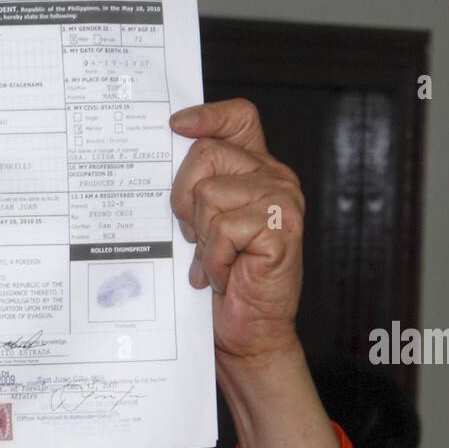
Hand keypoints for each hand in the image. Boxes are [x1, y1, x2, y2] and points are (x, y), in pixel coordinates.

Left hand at [170, 98, 304, 365]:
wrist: (246, 332)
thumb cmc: (224, 283)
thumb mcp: (202, 227)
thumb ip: (197, 191)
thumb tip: (165, 163)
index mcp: (257, 171)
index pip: (239, 118)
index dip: (208, 115)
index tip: (176, 126)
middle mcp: (275, 178)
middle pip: (207, 154)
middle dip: (184, 199)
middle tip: (194, 237)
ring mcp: (283, 201)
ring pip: (209, 195)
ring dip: (202, 238)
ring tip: (215, 261)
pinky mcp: (282, 228)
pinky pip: (224, 228)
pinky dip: (214, 259)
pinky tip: (225, 274)